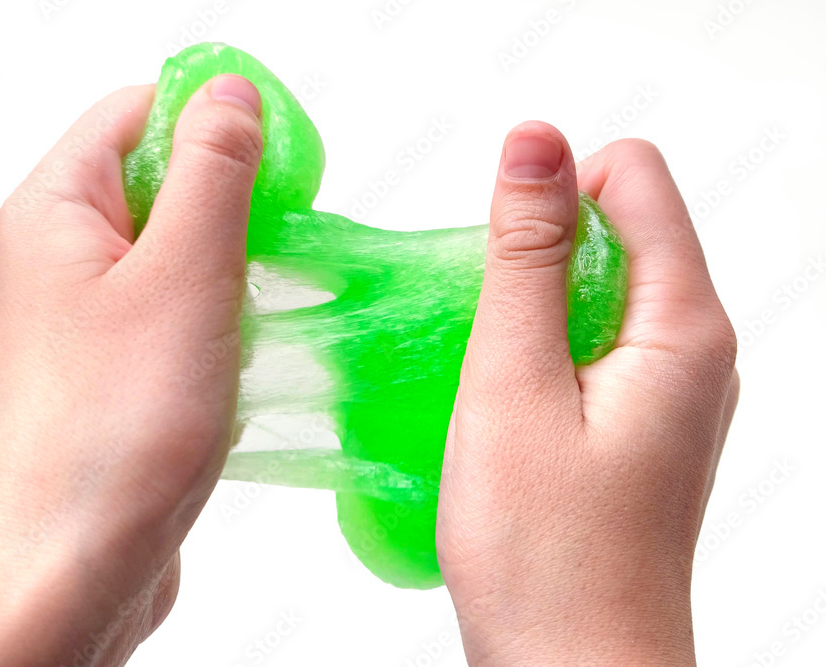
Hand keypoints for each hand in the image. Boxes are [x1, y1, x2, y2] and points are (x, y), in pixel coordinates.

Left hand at [0, 74, 263, 665]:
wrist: (76, 564)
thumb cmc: (121, 425)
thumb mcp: (186, 271)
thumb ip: (214, 169)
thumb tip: (231, 92)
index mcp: (56, 208)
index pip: (138, 111)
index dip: (213, 119)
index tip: (283, 161)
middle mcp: (59, 254)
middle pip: (158, 177)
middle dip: (231, 199)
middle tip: (278, 241)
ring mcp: (84, 315)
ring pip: (175, 249)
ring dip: (230, 264)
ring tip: (256, 308)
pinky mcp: (112, 366)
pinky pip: (174, 308)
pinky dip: (217, 315)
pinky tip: (242, 352)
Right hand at [435, 124, 738, 664]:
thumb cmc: (544, 552)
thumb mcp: (515, 385)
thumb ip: (526, 257)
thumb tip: (535, 140)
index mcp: (685, 326)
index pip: (633, 177)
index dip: (555, 193)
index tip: (500, 263)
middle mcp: (696, 349)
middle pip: (619, 230)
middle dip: (539, 258)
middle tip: (492, 342)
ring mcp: (673, 389)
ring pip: (599, 289)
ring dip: (534, 312)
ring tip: (497, 385)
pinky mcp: (641, 422)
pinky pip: (593, 345)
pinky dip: (542, 354)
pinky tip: (511, 412)